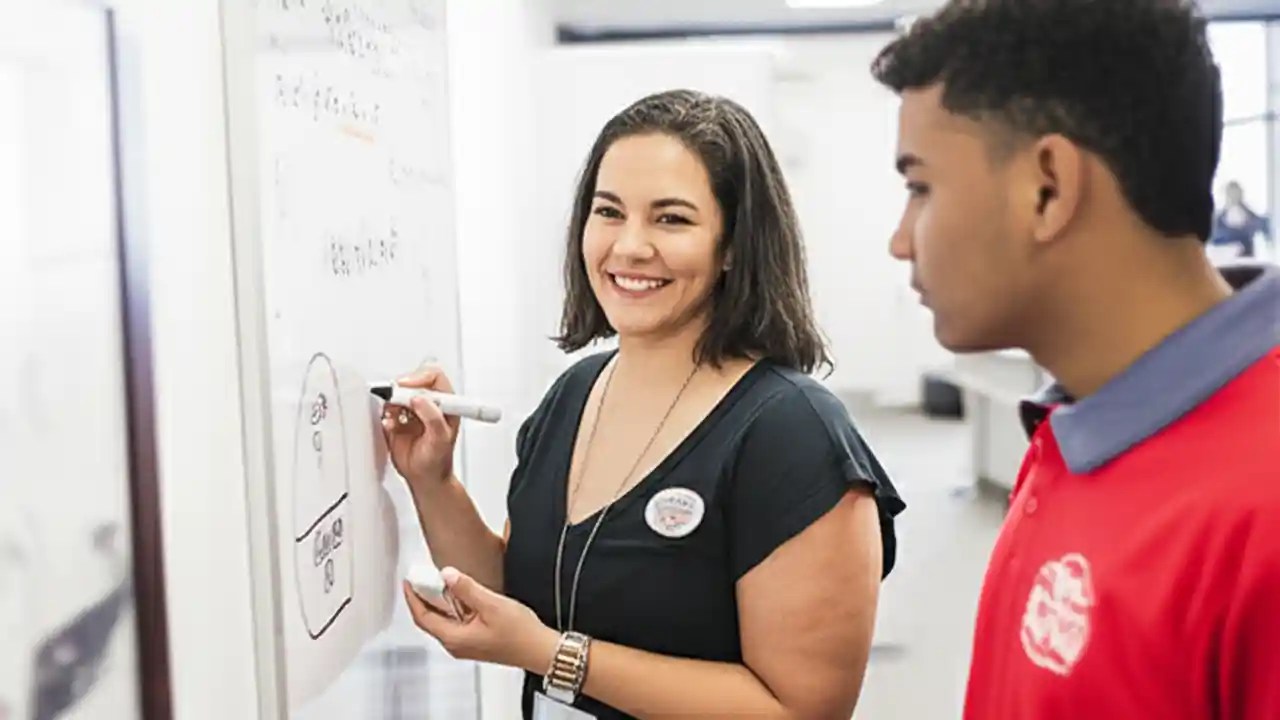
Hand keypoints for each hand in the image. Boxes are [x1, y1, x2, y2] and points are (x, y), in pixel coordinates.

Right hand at [380, 365, 459, 488]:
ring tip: (394, 417)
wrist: (424, 477)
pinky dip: (385, 415)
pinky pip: (387, 410)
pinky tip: (391, 426)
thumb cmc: (437, 460)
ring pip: (398, 394)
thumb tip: (420, 399)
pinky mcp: (397, 420)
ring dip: (392, 403)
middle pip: (413, 382)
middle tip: (395, 402)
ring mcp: (412, 411)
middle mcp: (428, 404)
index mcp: (445, 404)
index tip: (407, 387)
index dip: (419, 378)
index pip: (434, 377)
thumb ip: (433, 418)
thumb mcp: (440, 439)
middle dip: (402, 390)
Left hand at [403, 567, 558, 672]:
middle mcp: (456, 645)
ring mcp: (466, 644)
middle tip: (422, 577)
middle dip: (423, 597)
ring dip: (439, 601)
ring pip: (443, 620)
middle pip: (430, 619)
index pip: (423, 617)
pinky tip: (461, 594)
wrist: (541, 649)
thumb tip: (447, 575)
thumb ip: (467, 589)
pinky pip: (456, 622)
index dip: (412, 597)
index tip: (408, 581)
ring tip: (439, 581)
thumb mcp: (492, 605)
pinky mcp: (476, 640)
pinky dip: (453, 606)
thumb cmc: (521, 634)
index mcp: (455, 638)